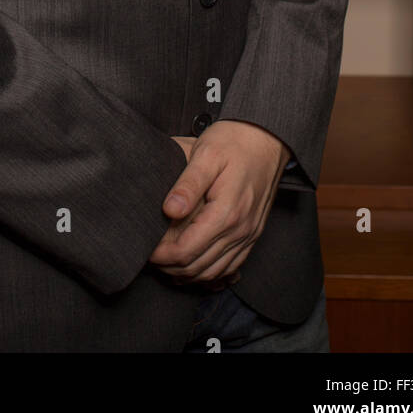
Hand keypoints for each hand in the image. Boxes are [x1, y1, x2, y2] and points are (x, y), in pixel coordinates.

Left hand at [151, 120, 288, 283]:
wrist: (266, 138)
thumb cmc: (233, 142)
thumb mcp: (206, 154)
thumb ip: (188, 184)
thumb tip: (169, 210)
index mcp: (226, 212)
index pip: (188, 250)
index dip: (163, 256)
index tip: (146, 250)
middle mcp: (240, 230)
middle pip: (199, 267)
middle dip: (171, 268)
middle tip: (151, 259)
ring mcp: (248, 234)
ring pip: (214, 271)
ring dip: (188, 274)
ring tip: (166, 264)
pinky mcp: (252, 233)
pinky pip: (230, 265)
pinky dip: (208, 271)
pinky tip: (193, 264)